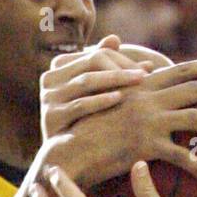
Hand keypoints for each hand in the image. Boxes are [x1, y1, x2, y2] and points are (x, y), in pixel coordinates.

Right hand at [40, 34, 155, 138]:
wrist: (65, 159)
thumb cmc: (86, 122)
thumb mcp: (96, 93)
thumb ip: (104, 67)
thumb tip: (114, 38)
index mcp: (60, 67)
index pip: (97, 54)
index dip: (124, 59)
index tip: (148, 69)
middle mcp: (50, 78)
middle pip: (92, 62)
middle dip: (122, 67)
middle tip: (145, 74)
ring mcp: (48, 97)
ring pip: (87, 80)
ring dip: (115, 79)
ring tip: (139, 81)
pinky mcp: (51, 117)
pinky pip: (80, 104)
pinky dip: (101, 100)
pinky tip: (120, 98)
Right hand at [44, 56, 196, 189]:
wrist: (69, 148)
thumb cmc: (85, 128)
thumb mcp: (106, 100)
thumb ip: (126, 87)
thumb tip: (141, 73)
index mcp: (142, 84)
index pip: (183, 68)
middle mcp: (149, 98)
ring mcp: (149, 121)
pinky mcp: (146, 146)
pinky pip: (183, 158)